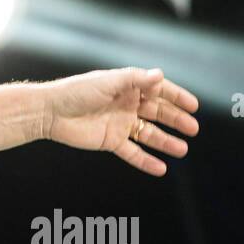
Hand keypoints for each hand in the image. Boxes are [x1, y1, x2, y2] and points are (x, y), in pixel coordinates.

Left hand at [42, 67, 199, 176]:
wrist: (50, 112)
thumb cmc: (77, 91)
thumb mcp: (108, 82)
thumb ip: (135, 79)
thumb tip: (161, 75)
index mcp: (127, 87)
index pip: (158, 91)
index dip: (176, 97)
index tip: (193, 106)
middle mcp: (126, 105)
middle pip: (157, 113)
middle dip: (176, 120)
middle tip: (193, 128)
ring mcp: (120, 124)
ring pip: (148, 134)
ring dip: (165, 142)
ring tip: (182, 149)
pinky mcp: (110, 141)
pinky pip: (133, 153)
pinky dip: (146, 161)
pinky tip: (162, 168)